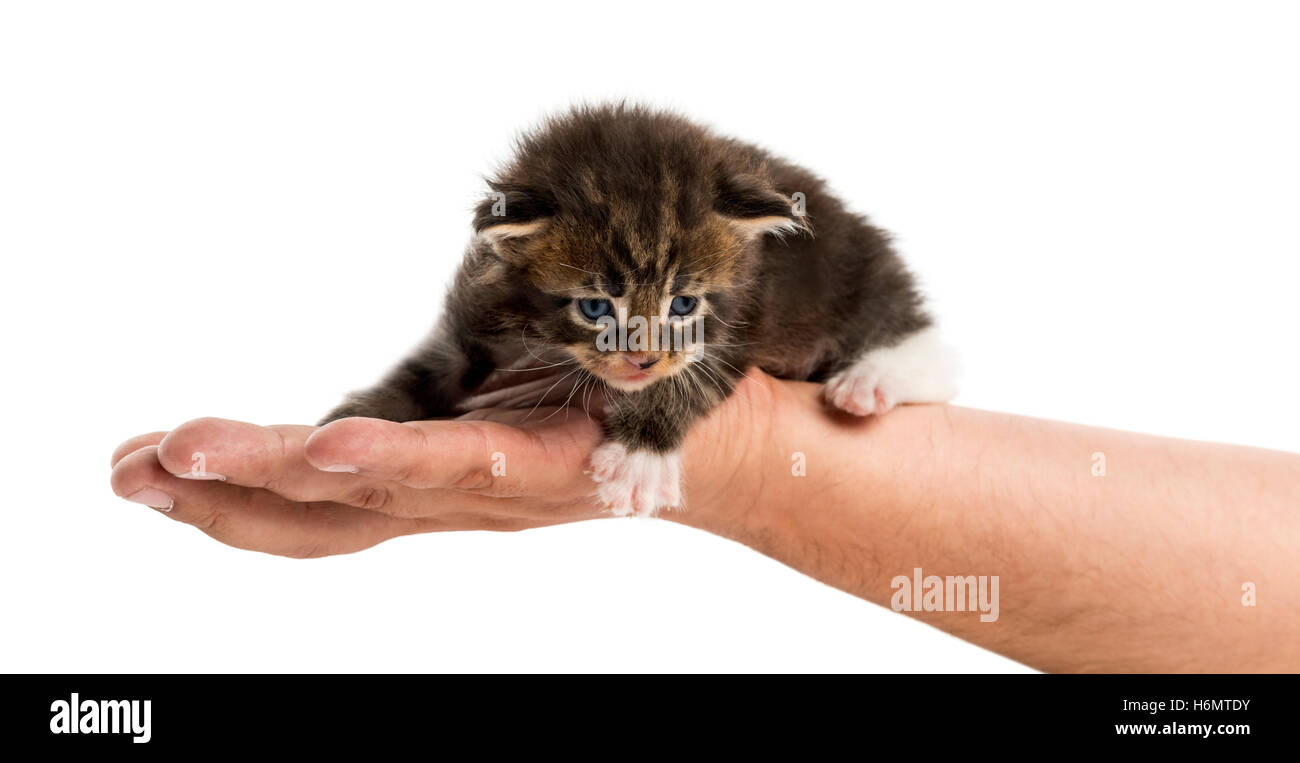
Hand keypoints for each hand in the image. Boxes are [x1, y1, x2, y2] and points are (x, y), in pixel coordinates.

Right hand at [109, 373, 779, 556]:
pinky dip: (398, 459)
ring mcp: (499, 491)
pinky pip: (467, 466)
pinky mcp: (554, 466)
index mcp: (427, 485)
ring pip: (369, 494)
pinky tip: (334, 447)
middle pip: (314, 513)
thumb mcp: (488, 412)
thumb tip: (351, 403)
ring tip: (186, 456)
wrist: (733, 443)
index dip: (218, 496)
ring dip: (272, 476)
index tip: (132, 469)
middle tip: (126, 471)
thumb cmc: (607, 413)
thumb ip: (422, 416)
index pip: (307, 504)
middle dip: (214, 497)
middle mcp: (451, 500)